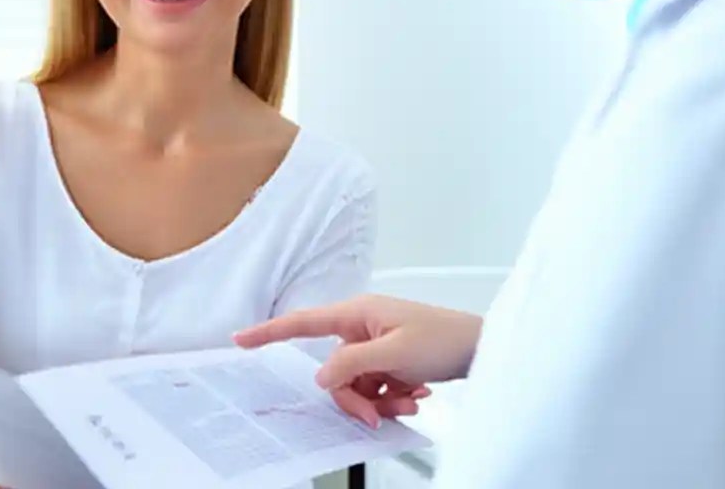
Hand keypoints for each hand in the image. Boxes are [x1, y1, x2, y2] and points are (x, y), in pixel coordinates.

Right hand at [233, 295, 481, 427]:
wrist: (482, 347)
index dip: (269, 331)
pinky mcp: (391, 361)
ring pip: (357, 385)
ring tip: (411, 399)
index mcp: (358, 313)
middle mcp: (363, 327)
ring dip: (381, 400)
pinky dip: (393, 397)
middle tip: (380, 412)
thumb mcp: (394, 355)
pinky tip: (417, 396)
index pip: (304, 322)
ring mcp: (377, 346)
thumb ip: (352, 365)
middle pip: (335, 371)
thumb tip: (321, 377)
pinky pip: (376, 387)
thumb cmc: (445, 338)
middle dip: (356, 397)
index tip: (242, 338)